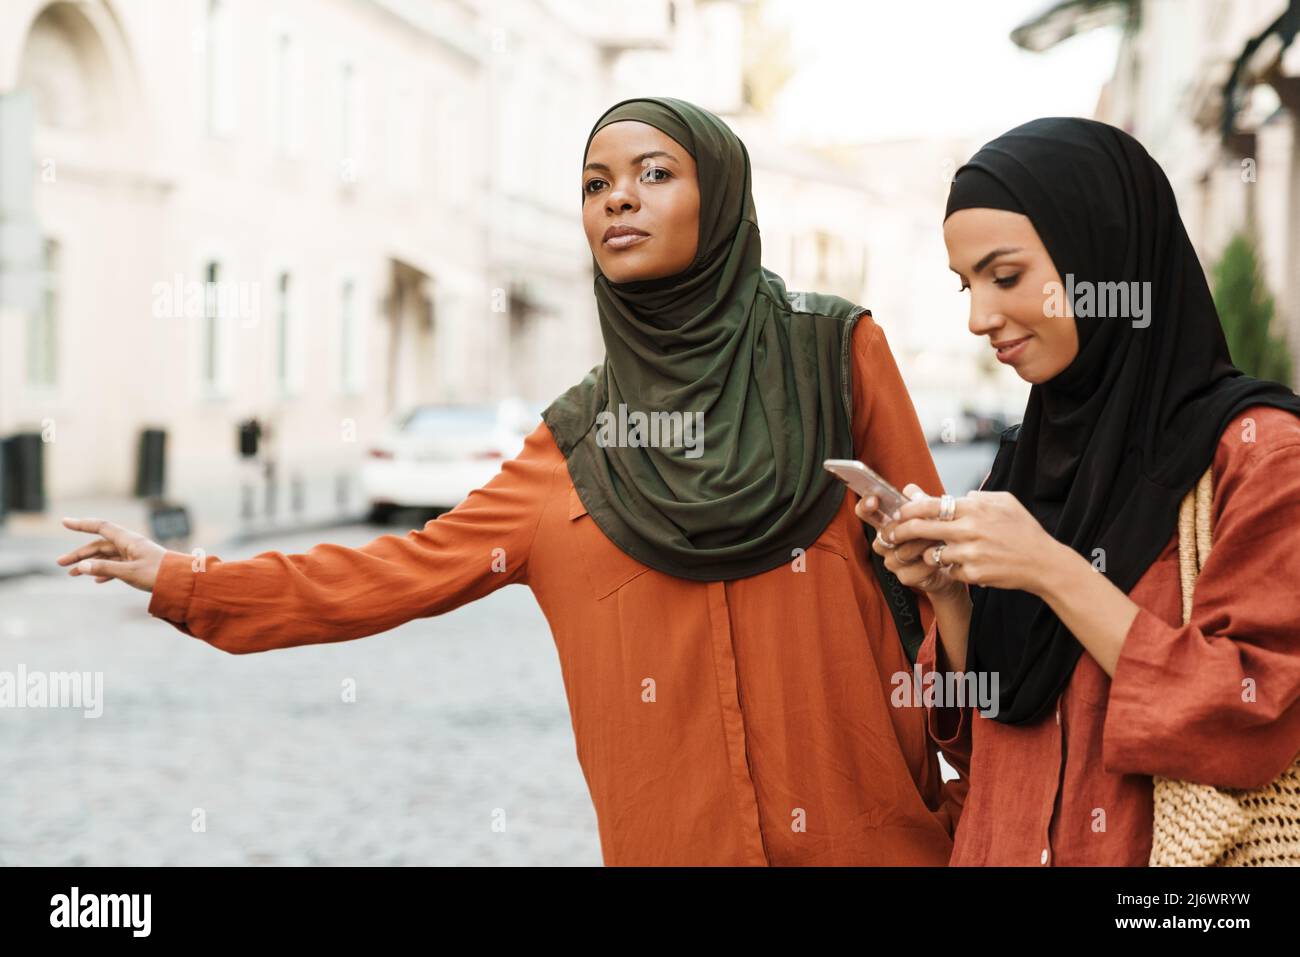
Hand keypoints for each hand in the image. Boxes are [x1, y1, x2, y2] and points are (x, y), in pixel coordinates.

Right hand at [55, 518, 167, 592]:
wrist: (183, 582)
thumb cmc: (159, 575)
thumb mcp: (130, 572)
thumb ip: (106, 568)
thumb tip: (82, 566)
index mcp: (129, 540)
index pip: (101, 528)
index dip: (82, 524)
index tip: (64, 522)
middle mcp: (130, 545)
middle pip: (99, 545)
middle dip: (79, 554)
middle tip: (60, 563)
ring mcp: (135, 555)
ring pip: (107, 557)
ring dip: (89, 564)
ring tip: (71, 574)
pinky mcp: (139, 565)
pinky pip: (117, 566)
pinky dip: (105, 571)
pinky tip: (96, 580)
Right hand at [857, 483, 961, 598]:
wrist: (950, 563)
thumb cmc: (935, 536)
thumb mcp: (930, 514)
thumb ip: (919, 501)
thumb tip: (910, 491)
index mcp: (886, 524)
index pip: (866, 513)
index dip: (866, 506)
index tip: (874, 500)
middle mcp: (884, 543)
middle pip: (886, 533)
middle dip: (908, 527)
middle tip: (927, 520)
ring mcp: (892, 561)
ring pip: (903, 551)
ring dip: (923, 544)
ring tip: (940, 537)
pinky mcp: (904, 577)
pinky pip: (915, 568)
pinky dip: (930, 561)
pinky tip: (939, 557)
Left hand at [885, 489, 1058, 592]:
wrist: (1043, 563)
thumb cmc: (1023, 530)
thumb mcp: (1003, 502)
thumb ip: (975, 497)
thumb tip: (953, 495)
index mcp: (974, 508)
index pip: (929, 505)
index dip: (908, 509)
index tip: (899, 512)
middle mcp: (969, 529)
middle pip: (921, 528)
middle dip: (899, 532)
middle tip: (890, 535)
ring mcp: (970, 553)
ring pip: (932, 553)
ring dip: (928, 553)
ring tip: (934, 552)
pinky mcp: (973, 573)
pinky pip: (949, 570)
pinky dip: (951, 568)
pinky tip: (964, 565)